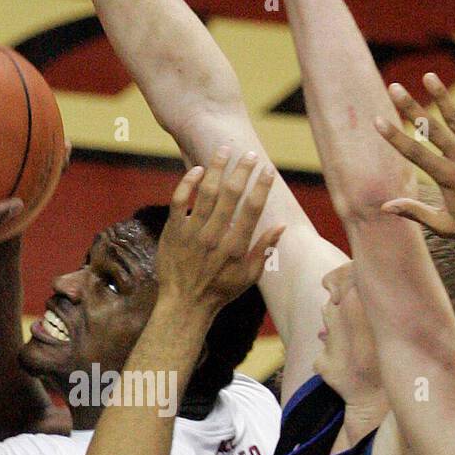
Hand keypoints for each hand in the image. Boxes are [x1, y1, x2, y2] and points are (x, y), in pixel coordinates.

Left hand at [156, 149, 283, 316]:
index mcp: (236, 247)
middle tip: (249, 153)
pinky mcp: (173, 230)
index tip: (268, 170)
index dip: (262, 186)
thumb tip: (281, 226)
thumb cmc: (220, 291)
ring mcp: (192, 232)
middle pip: (231, 194)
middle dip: (242, 170)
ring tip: (224, 150)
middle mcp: (214, 236)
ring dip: (216, 168)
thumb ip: (265, 249)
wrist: (184, 304)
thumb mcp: (249, 276)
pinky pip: (179, 200)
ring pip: (206, 192)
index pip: (252, 209)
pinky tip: (197, 170)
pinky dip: (187, 182)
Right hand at [374, 71, 454, 254]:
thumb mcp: (444, 226)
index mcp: (447, 179)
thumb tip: (384, 207)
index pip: (414, 153)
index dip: (393, 136)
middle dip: (410, 107)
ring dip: (441, 96)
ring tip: (428, 76)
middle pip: (431, 129)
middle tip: (394, 87)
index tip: (377, 120)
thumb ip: (415, 212)